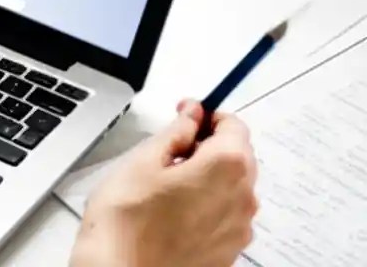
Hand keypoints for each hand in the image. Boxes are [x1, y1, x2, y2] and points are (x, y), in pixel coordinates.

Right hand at [69, 99, 258, 266]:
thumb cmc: (125, 222)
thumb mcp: (142, 160)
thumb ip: (175, 131)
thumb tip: (191, 116)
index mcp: (226, 167)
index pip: (233, 125)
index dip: (207, 115)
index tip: (187, 115)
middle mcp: (242, 199)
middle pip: (239, 157)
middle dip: (210, 146)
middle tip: (171, 150)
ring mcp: (238, 229)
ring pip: (232, 188)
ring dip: (210, 178)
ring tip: (167, 185)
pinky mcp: (228, 252)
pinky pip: (225, 217)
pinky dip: (207, 207)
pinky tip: (173, 212)